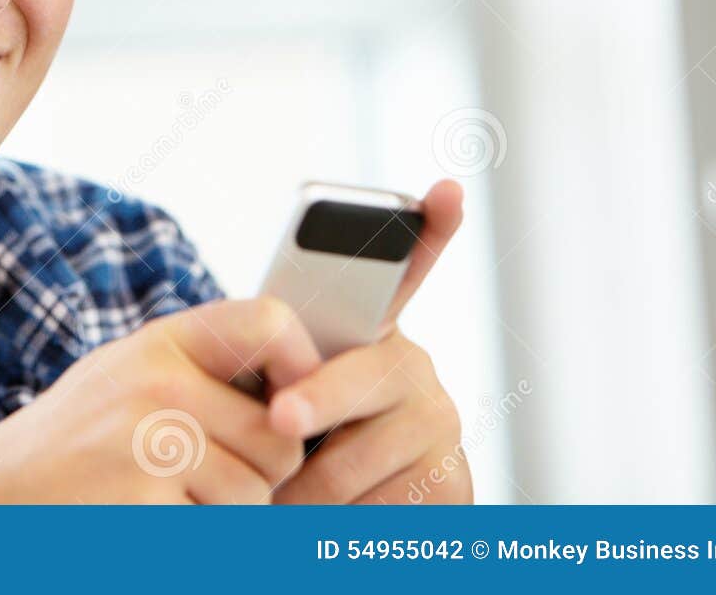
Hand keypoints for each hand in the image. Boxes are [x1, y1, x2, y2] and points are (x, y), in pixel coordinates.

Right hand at [0, 297, 321, 503]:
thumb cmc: (71, 453)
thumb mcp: (124, 383)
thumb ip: (198, 371)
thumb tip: (305, 381)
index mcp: (159, 344)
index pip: (272, 323)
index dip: (305, 367)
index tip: (292, 411)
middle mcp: (158, 382)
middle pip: (280, 437)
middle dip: (262, 475)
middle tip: (199, 482)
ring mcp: (151, 441)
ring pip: (258, 494)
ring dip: (227, 517)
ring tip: (162, 504)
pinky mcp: (146, 501)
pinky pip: (222, 534)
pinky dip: (197, 542)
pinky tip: (146, 525)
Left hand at [267, 179, 470, 503]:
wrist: (319, 522)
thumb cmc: (279, 444)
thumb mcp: (263, 393)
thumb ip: (269, 364)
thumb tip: (271, 390)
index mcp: (364, 332)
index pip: (404, 269)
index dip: (431, 226)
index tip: (446, 189)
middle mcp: (410, 366)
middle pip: (358, 378)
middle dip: (313, 401)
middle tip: (280, 417)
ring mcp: (438, 422)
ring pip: (356, 459)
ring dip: (303, 488)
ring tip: (278, 492)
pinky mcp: (452, 481)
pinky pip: (378, 509)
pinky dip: (335, 526)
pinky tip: (322, 520)